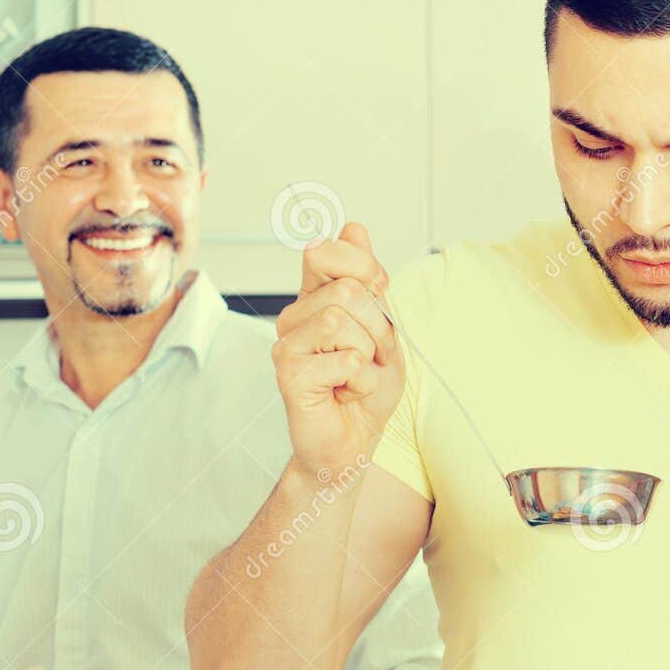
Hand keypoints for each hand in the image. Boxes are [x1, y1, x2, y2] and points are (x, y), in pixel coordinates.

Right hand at [272, 220, 404, 475]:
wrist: (353, 443)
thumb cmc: (366, 391)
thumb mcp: (382, 329)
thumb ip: (369, 281)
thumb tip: (353, 226)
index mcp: (315, 298)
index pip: (327, 250)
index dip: (365, 268)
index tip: (379, 295)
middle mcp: (295, 315)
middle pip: (347, 289)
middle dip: (377, 328)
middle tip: (371, 357)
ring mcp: (287, 342)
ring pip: (342, 321)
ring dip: (368, 355)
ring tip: (357, 376)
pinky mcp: (288, 372)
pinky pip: (344, 359)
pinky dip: (361, 381)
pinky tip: (346, 392)